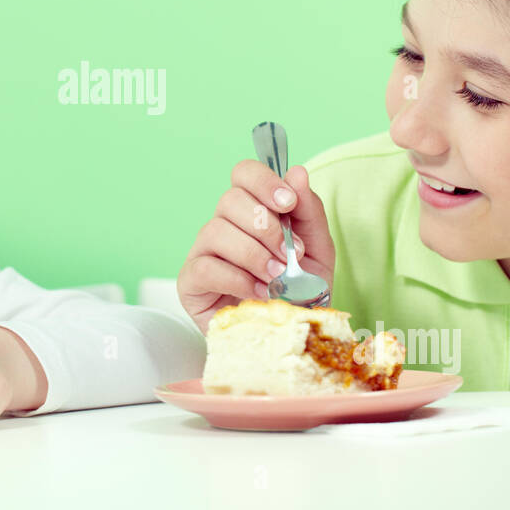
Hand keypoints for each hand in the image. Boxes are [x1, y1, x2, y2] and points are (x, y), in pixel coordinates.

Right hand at [177, 161, 335, 333]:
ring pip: (217, 231)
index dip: (264, 182)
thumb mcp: (318, 250)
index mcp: (252, 210)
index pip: (244, 173)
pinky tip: (260, 294)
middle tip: (288, 254)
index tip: (288, 204)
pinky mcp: (191, 282)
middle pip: (230, 200)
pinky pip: (206, 267)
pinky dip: (238, 279)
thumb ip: (308, 211)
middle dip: (266, 227)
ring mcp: (203, 252)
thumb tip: (297, 172)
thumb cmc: (301, 292)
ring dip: (254, 255)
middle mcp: (223, 225)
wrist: (290, 337)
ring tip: (277, 278)